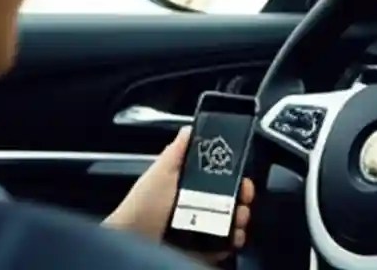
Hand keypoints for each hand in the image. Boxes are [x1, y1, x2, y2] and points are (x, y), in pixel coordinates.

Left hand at [104, 127, 255, 264]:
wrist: (133, 238)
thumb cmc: (142, 205)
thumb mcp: (160, 171)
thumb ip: (177, 151)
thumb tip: (190, 128)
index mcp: (192, 186)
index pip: (224, 178)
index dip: (237, 177)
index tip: (244, 179)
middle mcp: (199, 206)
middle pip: (233, 199)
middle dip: (244, 198)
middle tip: (244, 200)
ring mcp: (202, 228)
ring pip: (233, 221)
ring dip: (241, 219)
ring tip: (238, 220)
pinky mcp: (203, 248)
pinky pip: (225, 244)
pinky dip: (233, 241)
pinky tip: (232, 237)